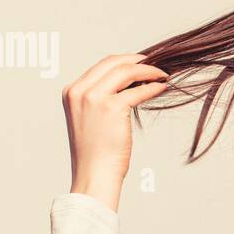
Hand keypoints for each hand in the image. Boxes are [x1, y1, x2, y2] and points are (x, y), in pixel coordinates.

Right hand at [61, 54, 168, 210]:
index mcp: (71, 92)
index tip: (140, 63)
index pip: (101, 66)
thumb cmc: (96, 152)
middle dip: (137, 60)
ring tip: (162, 75)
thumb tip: (132, 83)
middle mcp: (79, 91)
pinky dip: (153, 87)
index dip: (123, 61)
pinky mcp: (111, 108)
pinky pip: (138, 90)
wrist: (94, 174)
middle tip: (155, 64)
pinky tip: (162, 88)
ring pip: (126, 71)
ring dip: (148, 70)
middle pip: (113, 62)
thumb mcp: (90, 119)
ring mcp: (93, 98)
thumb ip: (101, 98)